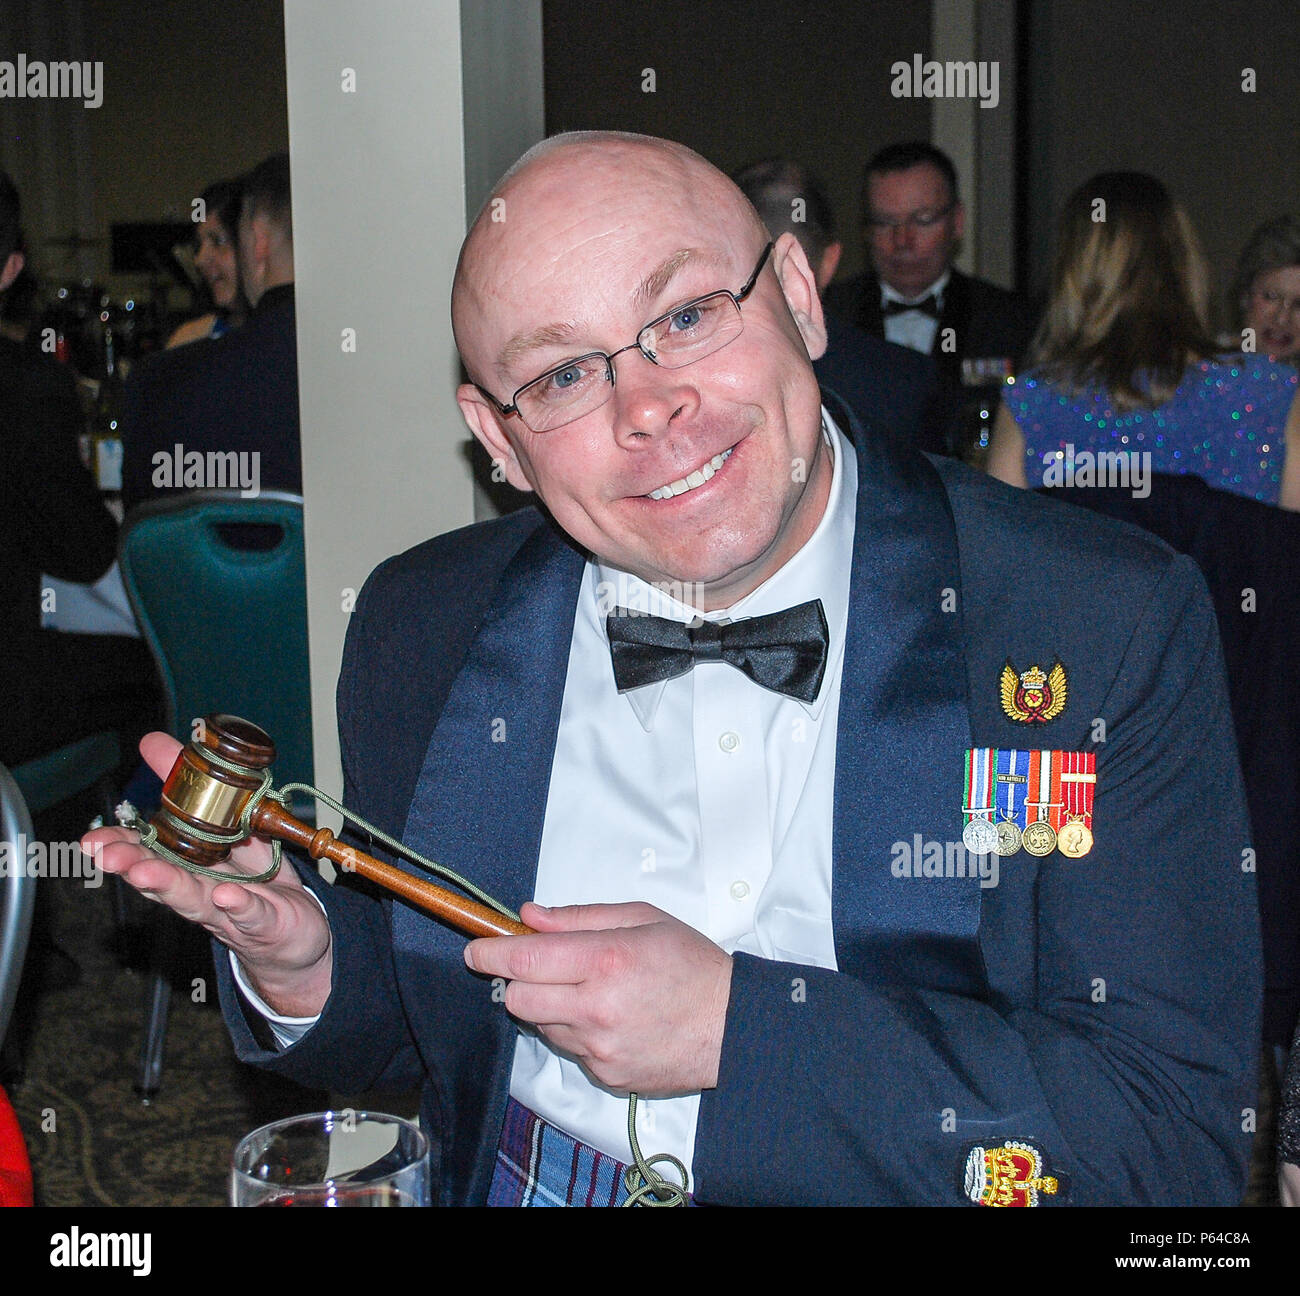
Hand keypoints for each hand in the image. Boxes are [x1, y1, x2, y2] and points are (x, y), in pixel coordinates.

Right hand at [82, 732, 332, 1016]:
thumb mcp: (224, 827)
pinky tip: (226, 895)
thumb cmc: (254, 881)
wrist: (295, 933)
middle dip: (135, 867)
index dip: (120, 848)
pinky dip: (238, 905)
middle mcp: (202, 891)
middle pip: (164, 879)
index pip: (147, 855)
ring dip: (170, 885)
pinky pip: (251, 913)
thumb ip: (188, 786)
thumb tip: (152, 743)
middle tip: (109, 857)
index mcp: (189, 865)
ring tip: (145, 874)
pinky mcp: (265, 922)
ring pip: (196, 899)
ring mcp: (230, 911)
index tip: (93, 841)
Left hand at [464, 901, 731, 1095]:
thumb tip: (530, 916)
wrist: (733, 1027)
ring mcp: (599, 1049)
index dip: (492, 952)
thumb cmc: (692, 965)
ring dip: (550, 1006)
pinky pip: (569, 1049)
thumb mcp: (643, 919)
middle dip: (519, 979)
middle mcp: (597, 1009)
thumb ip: (580, 917)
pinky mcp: (606, 1076)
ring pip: (541, 1025)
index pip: (525, 959)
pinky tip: (610, 1018)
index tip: (477, 947)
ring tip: (591, 991)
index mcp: (607, 961)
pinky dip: (576, 1032)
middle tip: (540, 965)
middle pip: (518, 998)